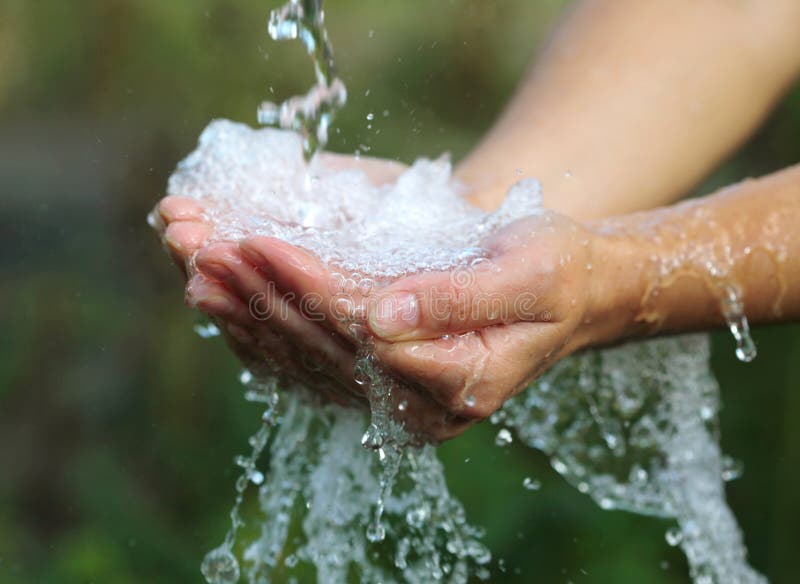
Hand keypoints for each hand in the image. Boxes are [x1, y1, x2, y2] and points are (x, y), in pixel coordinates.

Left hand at [226, 212, 617, 439]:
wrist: (569, 296)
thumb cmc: (556, 273)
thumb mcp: (530, 275)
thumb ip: (461, 299)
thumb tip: (383, 315)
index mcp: (461, 382)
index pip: (365, 335)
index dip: (309, 288)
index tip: (259, 243)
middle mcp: (423, 409)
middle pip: (324, 350)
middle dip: (262, 296)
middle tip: (205, 247)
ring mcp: (398, 405)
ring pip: (307, 359)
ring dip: (249, 313)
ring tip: (198, 268)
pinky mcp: (381, 387)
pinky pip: (311, 363)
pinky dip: (265, 330)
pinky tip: (227, 304)